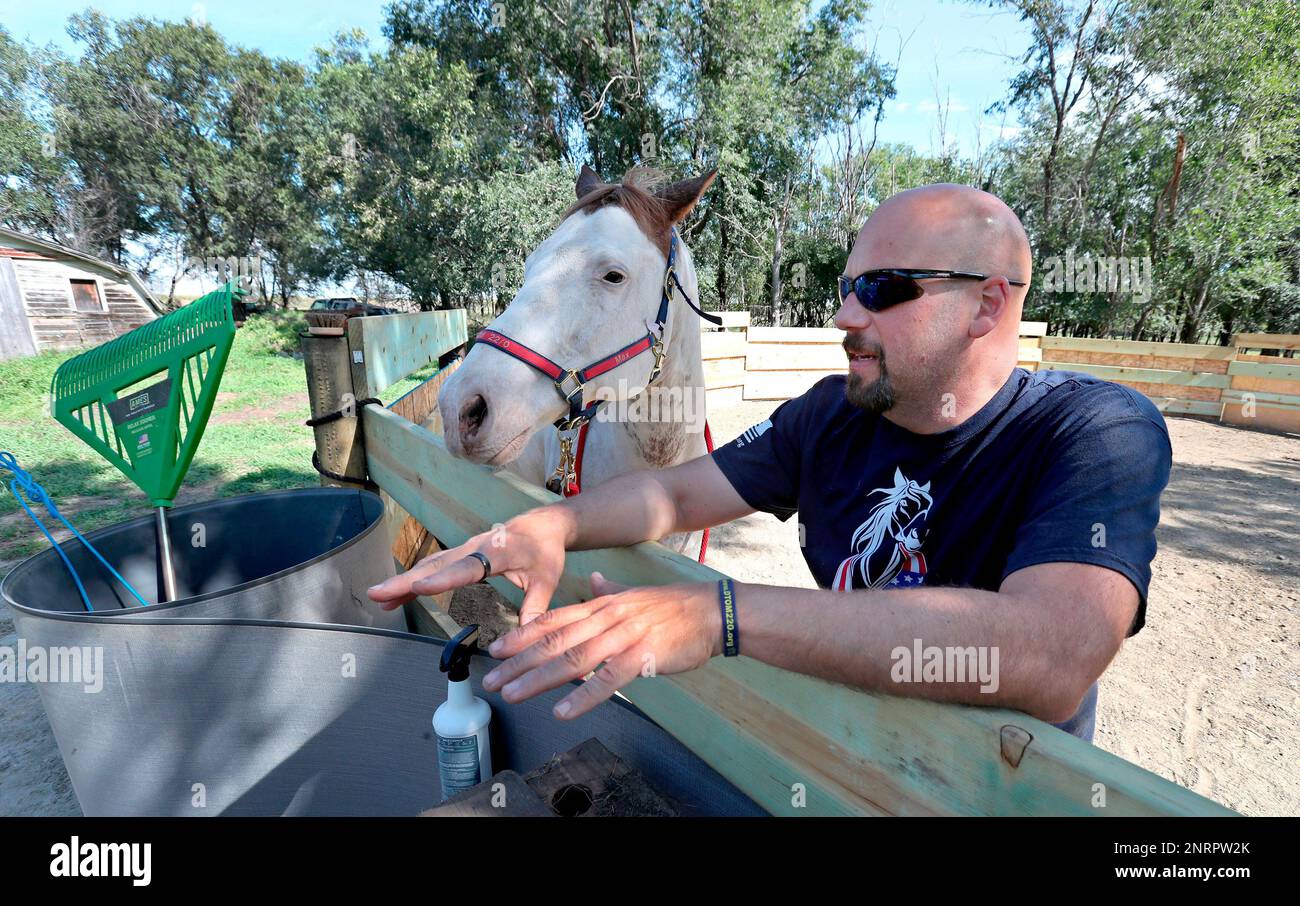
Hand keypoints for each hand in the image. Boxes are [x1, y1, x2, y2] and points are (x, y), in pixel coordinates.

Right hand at [366, 507, 567, 620]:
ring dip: (404, 581)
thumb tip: (528, 638)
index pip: (467, 568)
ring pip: (430, 565)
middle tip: (378, 593)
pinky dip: (414, 579)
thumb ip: (536, 607)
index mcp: (497, 552)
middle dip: (406, 580)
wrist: (542, 525)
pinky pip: (434, 567)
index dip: (442, 579)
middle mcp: (475, 548)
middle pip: (436, 565)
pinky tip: (396, 596)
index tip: (418, 587)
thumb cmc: (545, 551)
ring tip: (378, 598)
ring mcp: (465, 550)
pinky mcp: (461, 555)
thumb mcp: (547, 579)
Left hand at [482, 572, 721, 719]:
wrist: (712, 612)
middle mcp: (606, 618)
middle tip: (492, 678)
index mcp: (601, 605)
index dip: (522, 635)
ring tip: (514, 693)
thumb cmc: (674, 608)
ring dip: (539, 678)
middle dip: (519, 661)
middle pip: (554, 640)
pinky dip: (584, 696)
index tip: (497, 650)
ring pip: (573, 659)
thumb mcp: (635, 595)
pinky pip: (608, 678)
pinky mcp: (643, 657)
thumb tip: (591, 580)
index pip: (553, 620)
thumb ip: (609, 590)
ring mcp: (623, 637)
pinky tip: (563, 711)